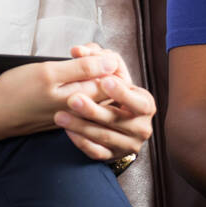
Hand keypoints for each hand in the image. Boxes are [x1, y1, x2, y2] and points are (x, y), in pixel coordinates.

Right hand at [0, 52, 116, 138]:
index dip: (105, 58)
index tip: (86, 49)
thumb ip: (82, 69)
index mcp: (83, 101)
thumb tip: (111, 63)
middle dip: (98, 60)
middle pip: (107, 83)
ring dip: (89, 67)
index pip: (113, 79)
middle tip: (79, 50)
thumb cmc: (16, 93)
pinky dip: (79, 77)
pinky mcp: (66, 112)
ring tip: (74, 55)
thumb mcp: (48, 73)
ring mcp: (75, 113)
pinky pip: (83, 93)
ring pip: (95, 87)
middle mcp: (83, 110)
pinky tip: (68, 67)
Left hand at [53, 43, 154, 160]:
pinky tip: (67, 131)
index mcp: (145, 105)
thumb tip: (77, 49)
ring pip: (104, 136)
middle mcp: (141, 127)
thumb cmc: (111, 93)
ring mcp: (128, 144)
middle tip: (73, 99)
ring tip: (60, 116)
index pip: (138, 101)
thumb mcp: (110, 75)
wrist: (115, 123)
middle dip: (93, 110)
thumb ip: (96, 59)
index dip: (122, 93)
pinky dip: (81, 142)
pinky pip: (96, 152)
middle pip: (116, 119)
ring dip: (81, 126)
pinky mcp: (113, 156)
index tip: (105, 81)